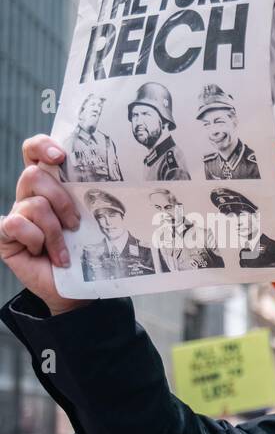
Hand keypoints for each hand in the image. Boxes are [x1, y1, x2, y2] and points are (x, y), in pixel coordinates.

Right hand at [0, 136, 84, 314]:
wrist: (76, 287)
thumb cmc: (86, 251)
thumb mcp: (91, 220)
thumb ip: (88, 197)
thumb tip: (105, 178)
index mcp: (49, 186)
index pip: (34, 152)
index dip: (42, 146)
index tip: (61, 157)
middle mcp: (29, 196)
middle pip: (34, 175)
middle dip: (61, 200)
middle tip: (75, 224)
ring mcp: (15, 214)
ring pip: (34, 204)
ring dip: (54, 231)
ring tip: (64, 250)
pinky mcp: (5, 235)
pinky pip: (17, 224)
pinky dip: (37, 241)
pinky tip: (46, 254)